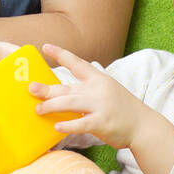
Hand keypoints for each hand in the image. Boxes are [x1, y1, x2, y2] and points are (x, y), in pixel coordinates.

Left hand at [29, 43, 145, 148]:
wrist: (143, 125)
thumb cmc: (121, 108)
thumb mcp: (107, 90)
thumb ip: (86, 89)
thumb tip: (60, 93)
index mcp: (98, 79)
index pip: (77, 63)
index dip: (60, 54)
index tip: (45, 46)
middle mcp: (97, 90)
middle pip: (67, 87)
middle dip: (47, 88)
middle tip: (31, 88)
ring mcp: (99, 106)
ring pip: (70, 104)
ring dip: (51, 106)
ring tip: (38, 110)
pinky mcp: (102, 123)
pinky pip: (81, 123)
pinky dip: (68, 125)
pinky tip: (56, 126)